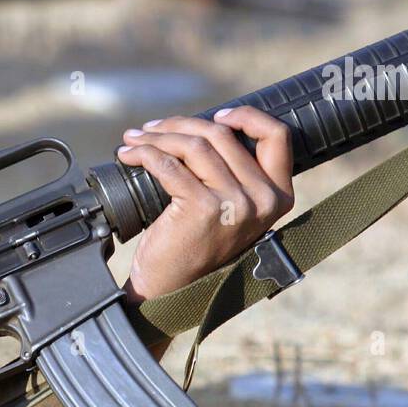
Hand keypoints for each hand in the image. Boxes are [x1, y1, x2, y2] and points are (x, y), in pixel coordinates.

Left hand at [118, 106, 294, 303]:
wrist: (171, 291)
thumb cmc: (195, 248)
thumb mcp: (230, 210)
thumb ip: (233, 175)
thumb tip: (205, 127)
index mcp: (278, 196)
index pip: (277, 137)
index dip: (246, 116)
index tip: (217, 115)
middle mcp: (263, 200)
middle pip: (223, 135)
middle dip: (179, 125)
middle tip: (150, 129)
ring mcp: (235, 204)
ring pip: (194, 146)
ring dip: (157, 137)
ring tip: (134, 140)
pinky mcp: (203, 208)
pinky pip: (169, 165)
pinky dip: (144, 154)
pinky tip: (129, 155)